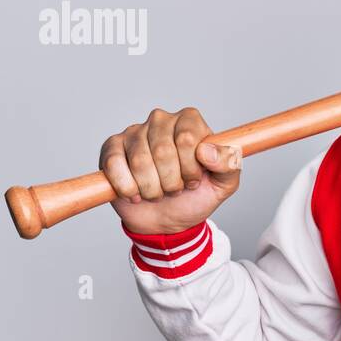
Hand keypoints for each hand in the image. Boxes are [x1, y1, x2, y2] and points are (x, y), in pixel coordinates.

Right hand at [100, 107, 242, 234]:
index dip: (190, 168)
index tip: (194, 180)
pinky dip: (127, 188)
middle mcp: (162, 120)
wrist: (167, 220)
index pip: (187, 139)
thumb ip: (229, 164)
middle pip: (162, 151)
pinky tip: (136, 193)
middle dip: (171, 181)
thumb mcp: (224, 184)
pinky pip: (114, 165)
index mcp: (191, 121)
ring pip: (139, 161)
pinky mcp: (112, 147)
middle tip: (175, 189)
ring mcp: (135, 132)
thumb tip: (206, 151)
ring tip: (158, 192)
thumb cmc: (195, 197)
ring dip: (151, 188)